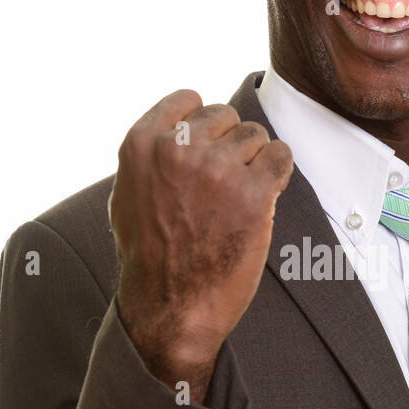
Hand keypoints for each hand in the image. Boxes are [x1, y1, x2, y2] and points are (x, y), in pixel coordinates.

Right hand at [109, 89, 292, 392]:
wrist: (171, 308)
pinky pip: (280, 156)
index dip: (203, 125)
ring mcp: (216, 169)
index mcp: (141, 144)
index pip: (189, 100)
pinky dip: (277, 173)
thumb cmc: (150, 258)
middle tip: (222, 186)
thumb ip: (150, 157)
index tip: (207, 150)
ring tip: (237, 199)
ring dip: (253, 163)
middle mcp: (177, 149)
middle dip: (229, 146)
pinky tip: (264, 197)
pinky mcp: (252, 193)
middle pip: (225, 117)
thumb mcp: (128, 195)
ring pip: (255, 136)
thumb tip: (175, 129)